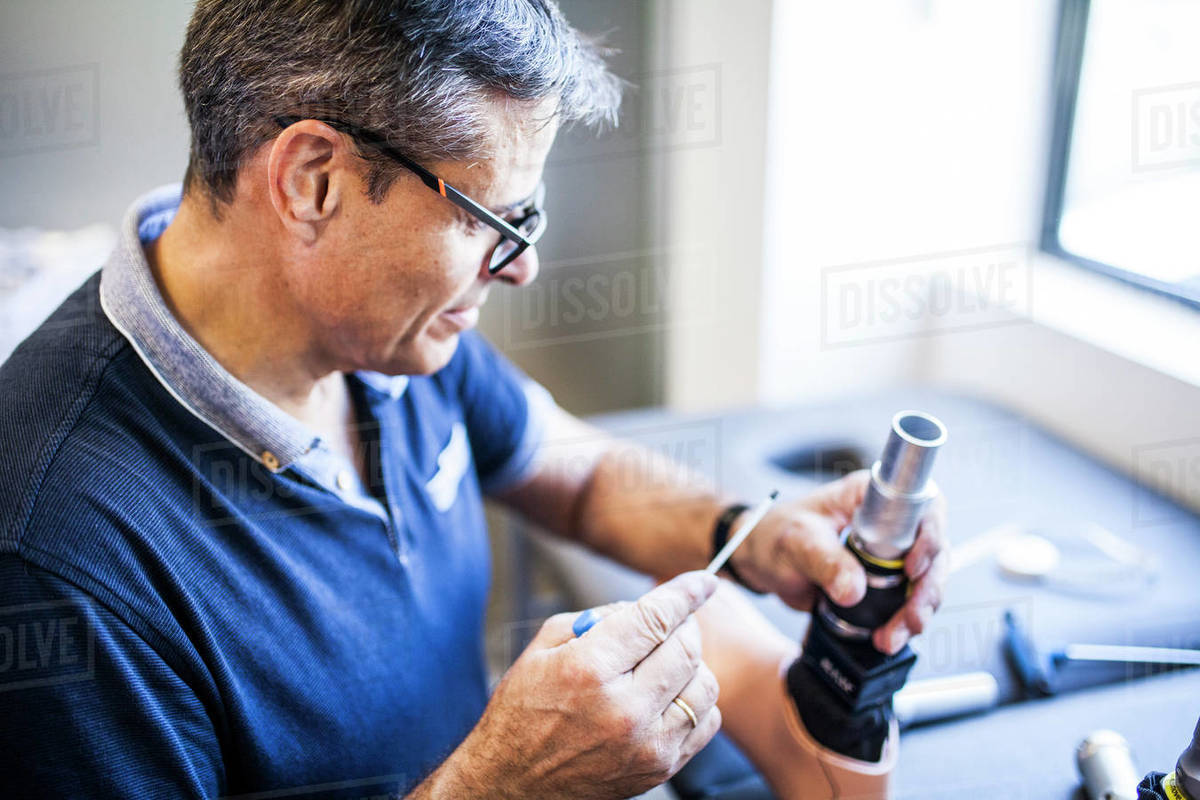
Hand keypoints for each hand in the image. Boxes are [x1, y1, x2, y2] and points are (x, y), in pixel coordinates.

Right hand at [450, 571, 722, 799]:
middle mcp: (623, 708)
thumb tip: (643, 607)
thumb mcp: (543, 648)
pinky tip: (670, 696)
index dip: (686, 593)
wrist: (513, 782)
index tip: (704, 581)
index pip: (656, 618)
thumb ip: (597, 618)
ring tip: (664, 663)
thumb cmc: (523, 712)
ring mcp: (646, 743)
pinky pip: (706, 721)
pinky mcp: (660, 768)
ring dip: (691, 664)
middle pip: (686, 648)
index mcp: (589, 669)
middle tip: (671, 625)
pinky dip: (695, 701)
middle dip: (684, 626)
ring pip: (704, 684)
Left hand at [729, 470, 947, 654]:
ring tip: (892, 637)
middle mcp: (889, 519)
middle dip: (927, 588)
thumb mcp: (795, 542)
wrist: (759, 559)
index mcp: (870, 495)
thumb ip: (824, 561)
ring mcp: (890, 551)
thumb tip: (853, 590)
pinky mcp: (884, 579)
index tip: (913, 569)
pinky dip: (903, 620)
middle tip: (912, 619)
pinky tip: (888, 637)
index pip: (920, 507)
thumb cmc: (773, 533)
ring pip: (926, 579)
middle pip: (933, 550)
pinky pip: (907, 598)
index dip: (928, 537)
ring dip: (917, 610)